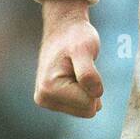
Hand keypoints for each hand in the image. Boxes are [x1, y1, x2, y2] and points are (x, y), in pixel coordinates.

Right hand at [35, 0, 102, 117]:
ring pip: (85, 109)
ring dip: (87, 88)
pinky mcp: (54, 99)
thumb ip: (88, 73)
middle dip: (90, 89)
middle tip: (81, 68)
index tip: (83, 66)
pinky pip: (82, 105)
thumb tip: (96, 95)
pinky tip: (74, 74)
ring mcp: (47, 100)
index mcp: (49, 90)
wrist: (64, 27)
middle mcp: (44, 99)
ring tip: (77, 69)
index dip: (94, 85)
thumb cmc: (75, 36)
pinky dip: (84, 90)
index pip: (89, 106)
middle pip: (87, 111)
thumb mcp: (85, 49)